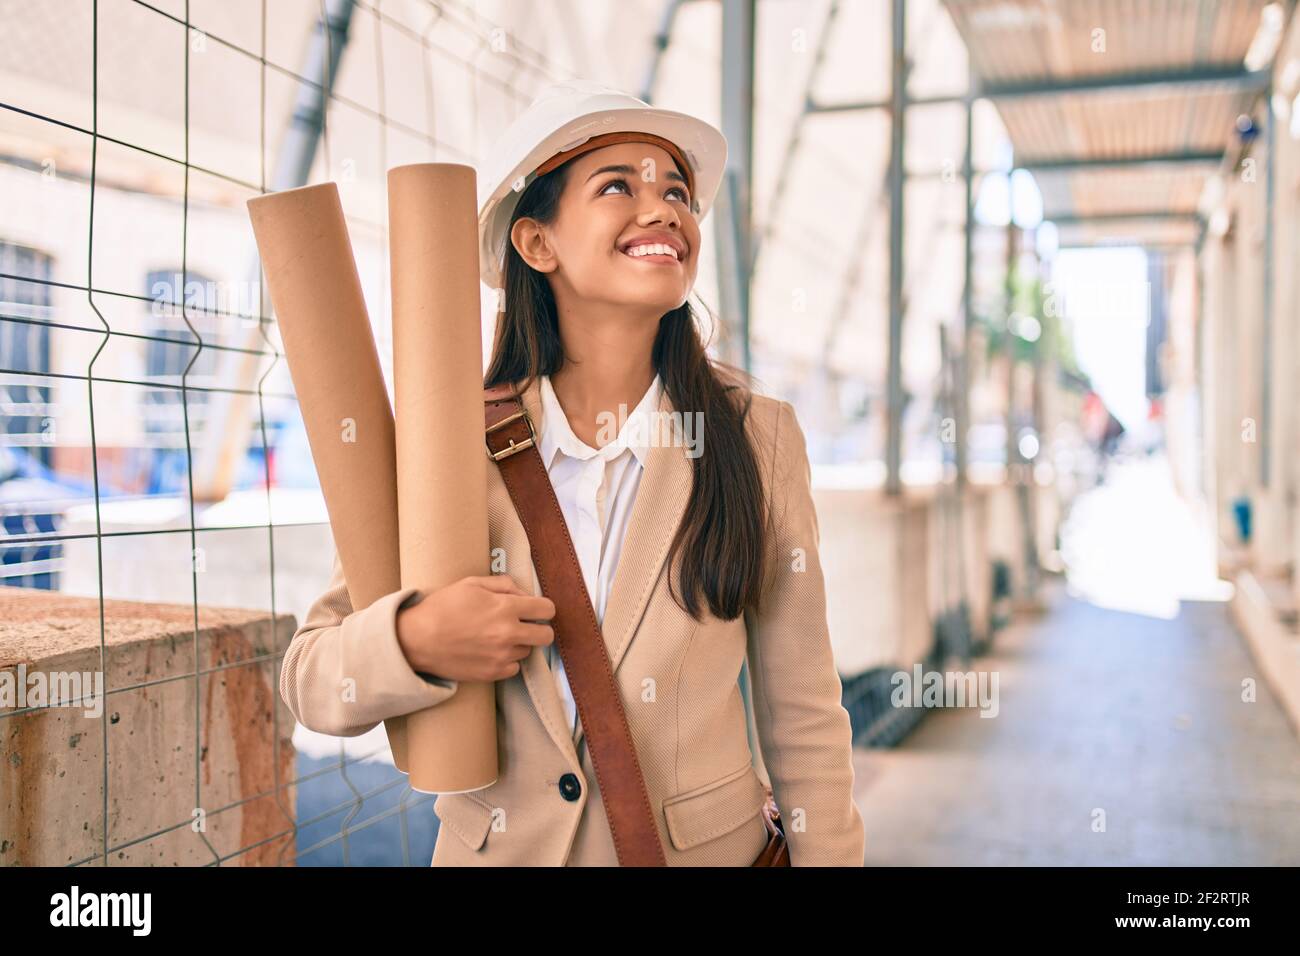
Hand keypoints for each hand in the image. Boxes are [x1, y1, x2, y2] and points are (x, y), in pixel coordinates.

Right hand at [396, 574, 555, 681]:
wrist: (417, 640)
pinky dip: (507, 660)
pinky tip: (491, 651)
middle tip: (524, 625)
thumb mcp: (472, 583)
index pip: (547, 609)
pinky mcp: (492, 674)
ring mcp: (501, 656)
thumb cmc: (442, 607)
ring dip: (519, 644)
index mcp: (506, 608)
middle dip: (539, 628)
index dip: (543, 607)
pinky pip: (514, 668)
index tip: (535, 609)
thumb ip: (504, 584)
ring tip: (497, 637)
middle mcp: (509, 634)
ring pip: (528, 651)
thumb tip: (525, 593)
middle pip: (547, 636)